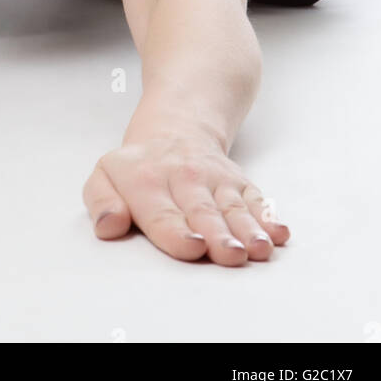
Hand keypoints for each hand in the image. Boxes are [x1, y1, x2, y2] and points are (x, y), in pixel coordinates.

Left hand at [82, 131, 289, 264]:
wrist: (176, 126)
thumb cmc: (137, 167)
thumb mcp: (105, 176)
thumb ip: (101, 202)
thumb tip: (108, 226)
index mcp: (146, 181)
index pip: (162, 213)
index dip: (178, 232)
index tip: (193, 247)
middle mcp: (184, 178)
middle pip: (203, 212)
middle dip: (218, 235)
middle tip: (231, 254)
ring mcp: (216, 179)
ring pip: (233, 207)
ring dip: (248, 229)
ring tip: (260, 249)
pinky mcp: (239, 182)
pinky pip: (255, 198)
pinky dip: (268, 215)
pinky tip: (279, 233)